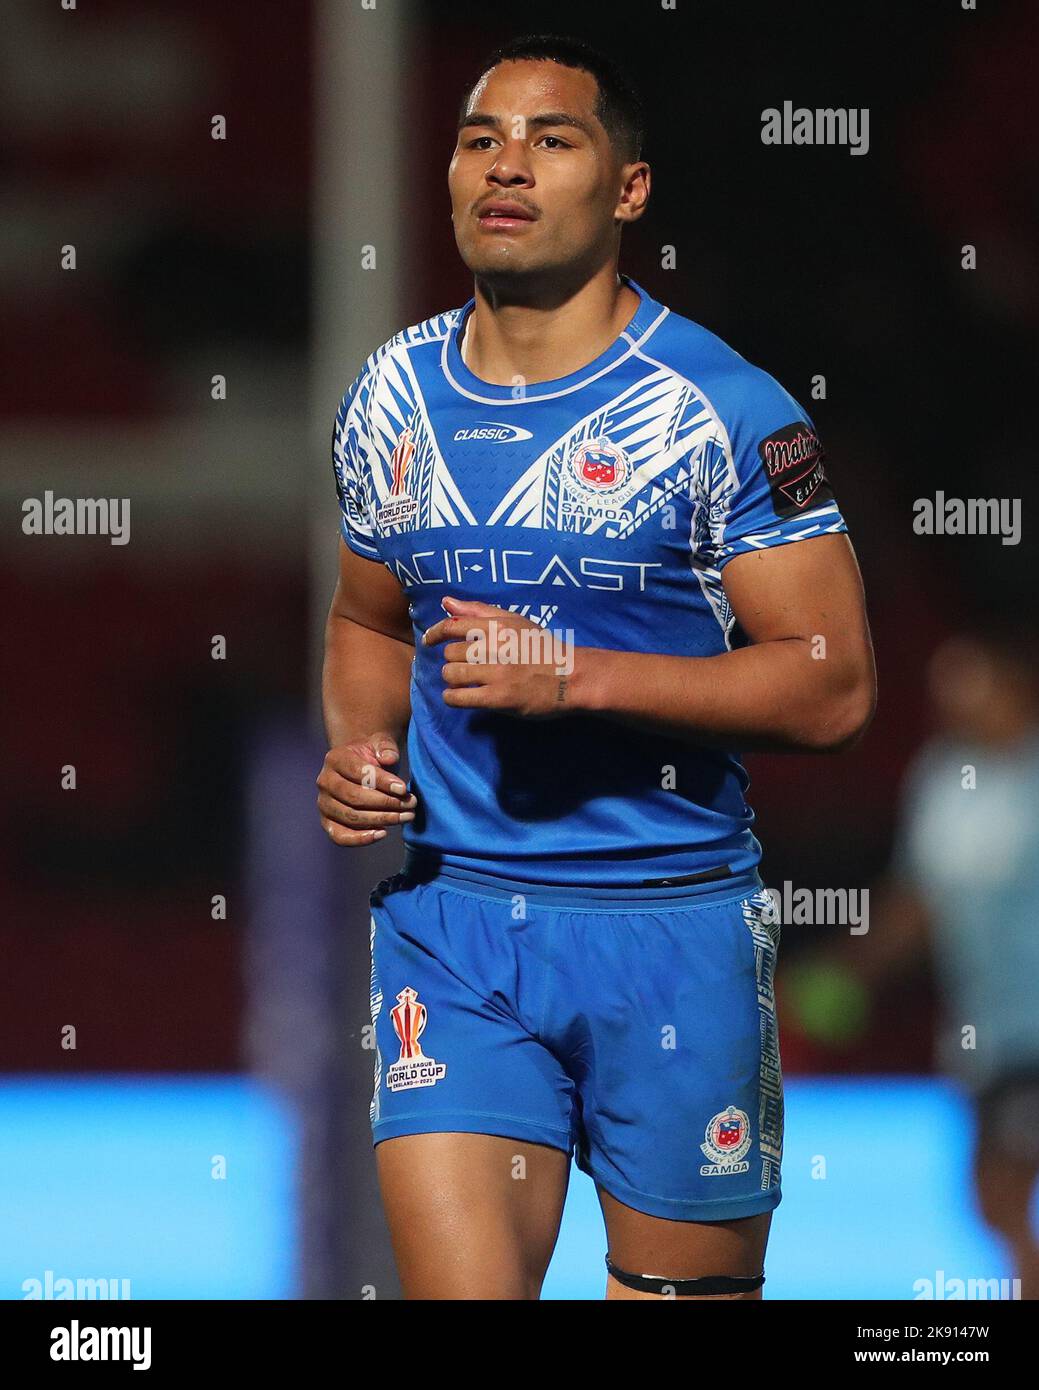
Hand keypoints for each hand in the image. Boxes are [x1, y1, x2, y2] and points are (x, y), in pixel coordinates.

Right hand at [315, 731, 417, 845]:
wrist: (360, 767)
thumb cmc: (372, 757)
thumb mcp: (380, 745)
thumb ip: (386, 748)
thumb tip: (389, 759)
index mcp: (335, 759)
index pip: (359, 772)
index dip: (382, 782)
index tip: (403, 789)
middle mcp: (324, 782)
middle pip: (354, 797)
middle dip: (386, 803)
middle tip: (410, 804)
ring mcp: (324, 804)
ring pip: (351, 817)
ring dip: (381, 820)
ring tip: (405, 816)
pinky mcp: (328, 822)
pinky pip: (341, 836)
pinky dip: (361, 838)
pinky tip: (383, 833)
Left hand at [421, 596, 577, 718]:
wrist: (570, 677)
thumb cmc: (542, 648)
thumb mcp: (516, 621)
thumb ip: (479, 611)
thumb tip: (446, 602)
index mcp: (497, 626)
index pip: (452, 625)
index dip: (435, 633)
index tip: (429, 641)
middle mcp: (494, 647)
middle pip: (451, 652)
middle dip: (452, 660)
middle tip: (465, 665)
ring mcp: (495, 673)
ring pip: (451, 674)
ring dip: (452, 679)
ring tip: (462, 681)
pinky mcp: (497, 698)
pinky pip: (459, 697)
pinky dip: (453, 697)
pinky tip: (458, 696)